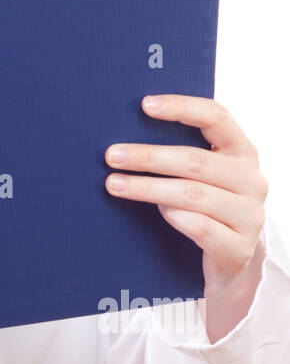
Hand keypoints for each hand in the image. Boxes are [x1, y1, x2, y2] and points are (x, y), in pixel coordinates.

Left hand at [104, 94, 268, 288]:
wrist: (230, 259)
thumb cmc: (205, 207)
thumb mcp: (203, 176)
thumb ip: (183, 155)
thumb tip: (127, 138)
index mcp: (242, 151)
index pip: (217, 118)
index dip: (182, 106)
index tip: (145, 104)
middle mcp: (252, 180)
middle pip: (195, 161)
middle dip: (148, 157)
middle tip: (112, 155)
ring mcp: (249, 215)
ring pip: (193, 195)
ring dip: (149, 188)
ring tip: (114, 184)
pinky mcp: (239, 247)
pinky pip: (201, 227)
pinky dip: (175, 217)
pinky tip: (157, 211)